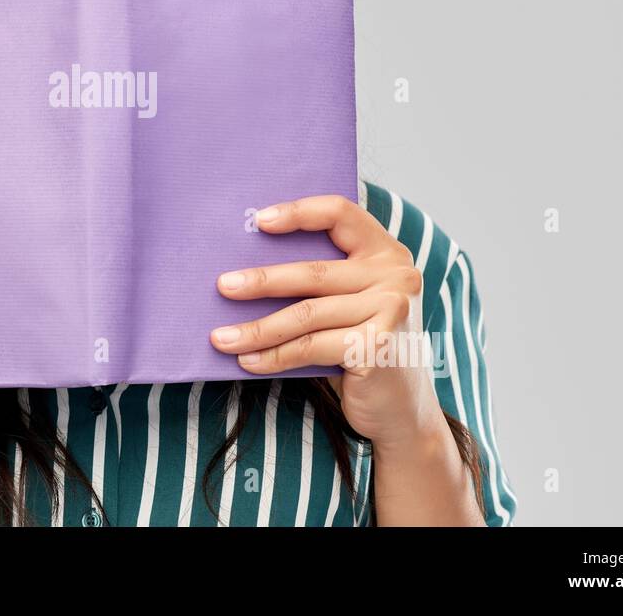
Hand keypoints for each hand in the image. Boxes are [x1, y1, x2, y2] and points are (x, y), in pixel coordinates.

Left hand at [209, 195, 445, 450]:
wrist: (401, 409)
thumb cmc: (363, 347)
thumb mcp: (351, 303)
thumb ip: (324, 280)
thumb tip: (245, 271)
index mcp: (387, 252)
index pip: (340, 213)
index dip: (298, 213)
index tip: (259, 221)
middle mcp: (396, 276)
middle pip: (315, 272)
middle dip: (262, 281)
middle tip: (223, 286)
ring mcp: (391, 311)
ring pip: (307, 314)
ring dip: (257, 328)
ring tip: (221, 337)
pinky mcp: (378, 348)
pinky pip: (311, 347)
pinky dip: (274, 356)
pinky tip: (248, 362)